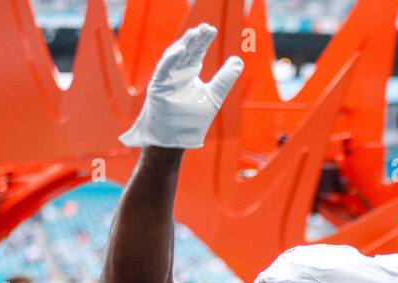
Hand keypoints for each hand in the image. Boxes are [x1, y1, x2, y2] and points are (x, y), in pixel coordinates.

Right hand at [121, 24, 243, 149]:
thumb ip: (225, 79)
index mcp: (189, 74)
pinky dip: (171, 59)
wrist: (177, 140)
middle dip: (196, 39)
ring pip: (174, 57)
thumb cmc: (192, 120)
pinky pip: (163, 70)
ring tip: (195, 34)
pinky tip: (181, 49)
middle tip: (206, 28)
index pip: (196, 52)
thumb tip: (239, 60)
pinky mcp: (158, 88)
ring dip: (184, 45)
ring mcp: (166, 79)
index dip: (203, 41)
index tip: (212, 29)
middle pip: (187, 51)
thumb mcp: (214, 96)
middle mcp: (177, 74)